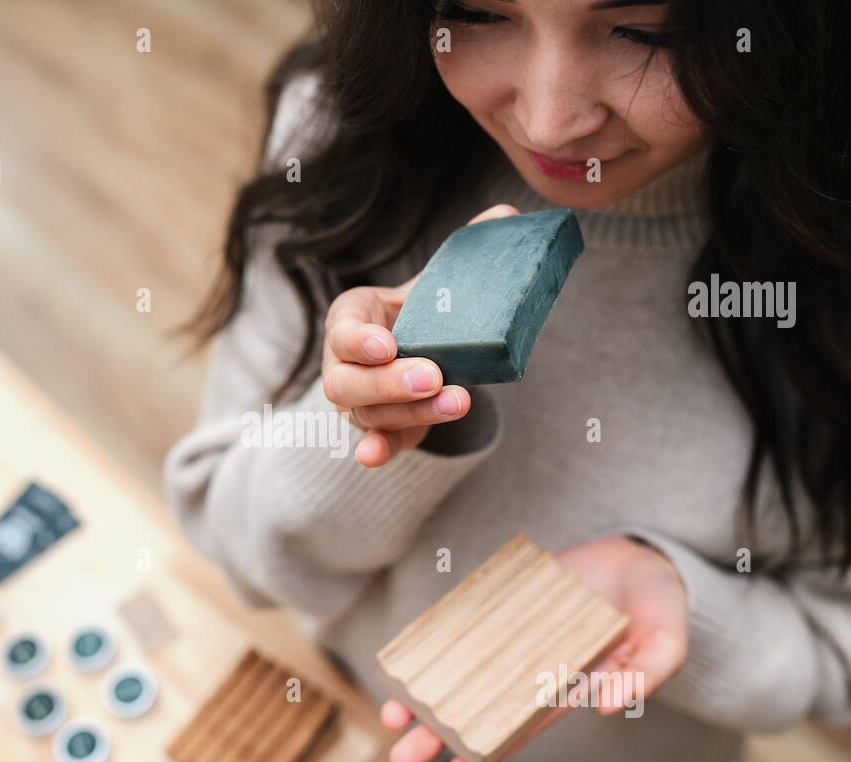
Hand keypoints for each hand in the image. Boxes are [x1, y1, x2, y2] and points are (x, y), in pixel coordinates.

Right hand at [321, 204, 519, 467]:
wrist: (422, 344)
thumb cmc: (425, 310)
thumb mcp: (438, 278)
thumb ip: (467, 250)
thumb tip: (508, 216)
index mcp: (352, 317)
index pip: (343, 329)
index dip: (360, 340)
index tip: (388, 344)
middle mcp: (343, 362)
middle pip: (346, 382)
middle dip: (388, 382)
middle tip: (432, 376)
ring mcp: (358, 400)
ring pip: (368, 414)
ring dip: (409, 413)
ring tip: (455, 402)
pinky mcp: (379, 427)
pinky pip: (374, 441)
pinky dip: (376, 449)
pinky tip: (375, 457)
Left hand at [381, 536, 689, 761]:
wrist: (642, 554)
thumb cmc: (657, 605)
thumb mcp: (666, 640)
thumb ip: (647, 672)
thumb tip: (608, 706)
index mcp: (565, 688)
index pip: (516, 732)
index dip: (483, 759)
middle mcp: (531, 668)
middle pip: (477, 708)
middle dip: (439, 734)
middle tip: (401, 754)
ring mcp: (513, 635)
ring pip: (462, 671)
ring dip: (427, 692)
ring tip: (392, 712)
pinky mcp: (502, 602)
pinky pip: (463, 626)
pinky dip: (434, 642)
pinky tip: (406, 657)